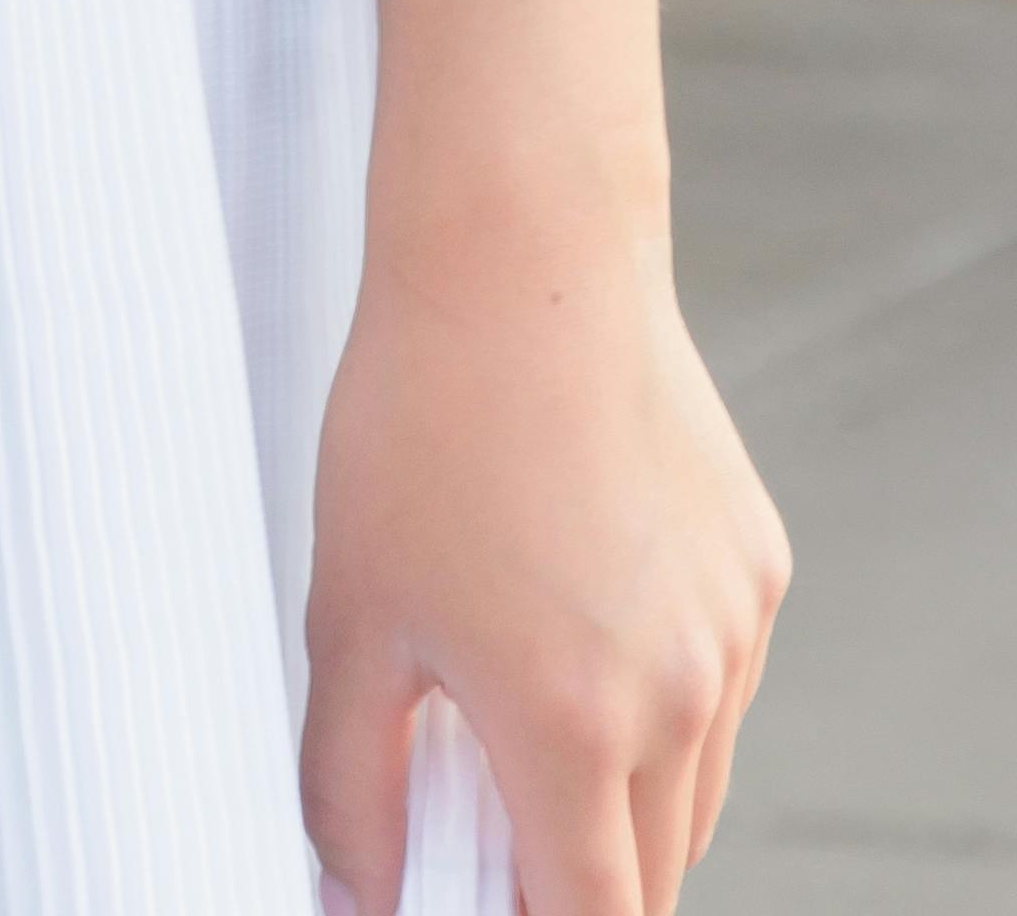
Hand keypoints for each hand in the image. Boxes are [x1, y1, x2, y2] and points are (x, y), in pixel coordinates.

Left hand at [301, 199, 786, 915]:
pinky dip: (660, 696)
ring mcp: (732, 631)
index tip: (475, 896)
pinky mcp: (758, 569)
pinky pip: (719, 688)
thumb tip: (358, 892)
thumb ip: (348, 782)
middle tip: (480, 813)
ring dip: (621, 795)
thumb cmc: (423, 418)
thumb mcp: (349, 614)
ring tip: (522, 698)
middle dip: (570, 876)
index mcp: (574, 728)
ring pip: (692, 790)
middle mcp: (680, 694)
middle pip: (650, 874)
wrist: (521, 254)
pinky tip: (579, 609)